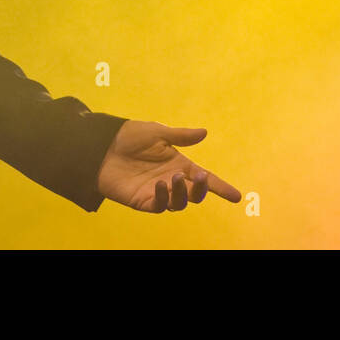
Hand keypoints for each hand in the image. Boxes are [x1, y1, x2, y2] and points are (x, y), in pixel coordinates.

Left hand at [96, 120, 240, 211]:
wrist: (102, 146)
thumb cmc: (129, 136)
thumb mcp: (157, 132)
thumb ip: (181, 136)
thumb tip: (205, 132)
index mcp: (179, 164)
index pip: (204, 178)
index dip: (221, 187)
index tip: (237, 196)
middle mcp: (171, 180)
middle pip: (195, 194)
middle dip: (201, 189)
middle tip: (198, 176)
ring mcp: (158, 192)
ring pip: (180, 203)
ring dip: (182, 193)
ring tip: (174, 178)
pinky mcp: (143, 200)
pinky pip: (160, 206)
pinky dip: (164, 198)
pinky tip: (161, 185)